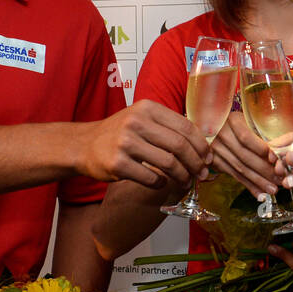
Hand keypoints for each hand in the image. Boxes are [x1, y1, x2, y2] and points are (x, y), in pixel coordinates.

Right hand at [79, 100, 207, 187]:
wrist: (83, 145)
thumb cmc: (119, 133)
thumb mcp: (142, 118)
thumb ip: (168, 126)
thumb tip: (203, 144)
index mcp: (147, 108)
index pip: (185, 127)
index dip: (202, 145)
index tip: (209, 158)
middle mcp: (136, 122)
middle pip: (180, 146)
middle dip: (196, 163)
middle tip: (202, 174)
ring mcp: (125, 143)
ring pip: (169, 163)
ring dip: (183, 176)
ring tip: (187, 181)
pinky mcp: (117, 164)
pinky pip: (151, 177)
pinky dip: (162, 183)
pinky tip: (163, 183)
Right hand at [209, 110, 280, 197]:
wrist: (215, 128)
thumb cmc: (243, 124)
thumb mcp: (251, 120)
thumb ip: (265, 131)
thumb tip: (289, 142)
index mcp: (232, 121)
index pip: (246, 137)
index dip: (262, 149)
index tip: (277, 159)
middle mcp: (221, 135)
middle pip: (244, 155)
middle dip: (264, 169)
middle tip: (280, 179)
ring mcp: (216, 150)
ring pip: (240, 168)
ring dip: (258, 181)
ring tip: (273, 190)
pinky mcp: (215, 162)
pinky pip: (235, 176)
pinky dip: (249, 186)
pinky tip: (261, 194)